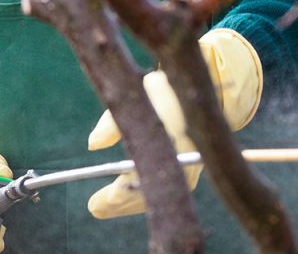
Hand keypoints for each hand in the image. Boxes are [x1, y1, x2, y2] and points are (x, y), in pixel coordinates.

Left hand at [85, 28, 261, 218]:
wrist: (204, 89)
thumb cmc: (167, 89)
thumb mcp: (138, 95)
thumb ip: (113, 122)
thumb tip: (93, 144)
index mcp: (169, 142)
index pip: (141, 179)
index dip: (120, 193)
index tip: (103, 199)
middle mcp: (183, 159)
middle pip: (151, 192)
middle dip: (122, 203)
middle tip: (97, 208)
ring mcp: (192, 166)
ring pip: (161, 192)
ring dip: (134, 201)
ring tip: (110, 203)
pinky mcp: (195, 166)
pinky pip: (170, 187)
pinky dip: (150, 191)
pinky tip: (134, 191)